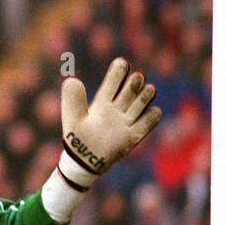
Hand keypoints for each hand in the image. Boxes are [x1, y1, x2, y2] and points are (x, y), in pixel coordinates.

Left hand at [58, 57, 161, 186]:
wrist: (84, 162)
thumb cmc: (76, 139)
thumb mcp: (72, 118)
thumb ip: (72, 100)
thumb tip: (72, 80)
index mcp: (102, 102)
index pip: (112, 83)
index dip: (118, 72)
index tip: (122, 62)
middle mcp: (116, 109)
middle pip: (129, 91)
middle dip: (134, 83)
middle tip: (137, 76)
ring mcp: (126, 122)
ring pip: (140, 104)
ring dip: (145, 95)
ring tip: (148, 87)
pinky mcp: (133, 136)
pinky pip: (147, 124)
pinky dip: (152, 117)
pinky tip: (153, 111)